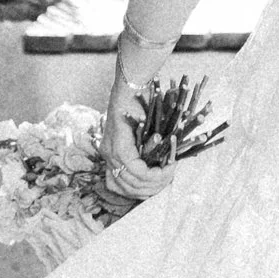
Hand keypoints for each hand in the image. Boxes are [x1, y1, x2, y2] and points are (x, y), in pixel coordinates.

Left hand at [99, 53, 174, 202]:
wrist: (133, 85)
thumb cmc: (139, 102)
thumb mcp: (141, 131)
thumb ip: (145, 150)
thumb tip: (160, 167)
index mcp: (110, 153)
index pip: (119, 186)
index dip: (141, 191)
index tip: (159, 184)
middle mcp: (107, 156)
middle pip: (128, 188)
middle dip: (152, 189)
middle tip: (169, 180)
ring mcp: (112, 154)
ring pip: (134, 183)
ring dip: (156, 182)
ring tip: (171, 173)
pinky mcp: (120, 150)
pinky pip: (139, 172)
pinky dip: (155, 174)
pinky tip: (167, 168)